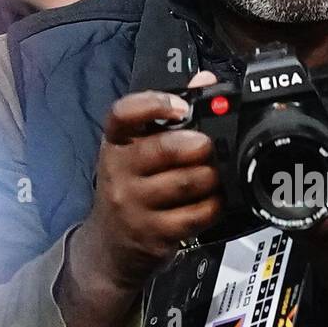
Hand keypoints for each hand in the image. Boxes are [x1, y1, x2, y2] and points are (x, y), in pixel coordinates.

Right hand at [74, 72, 222, 292]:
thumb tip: (205, 80)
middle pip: (163, 149)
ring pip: (185, 182)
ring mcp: (134, 205)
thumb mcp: (136, 151)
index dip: (154, 104)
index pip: (122, 114)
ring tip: (217, 173)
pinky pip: (195, 215)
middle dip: (198, 144)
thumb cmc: (131, 188)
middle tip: (210, 146)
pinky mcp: (154, 235)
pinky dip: (213, 204)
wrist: (110, 246)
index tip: (181, 107)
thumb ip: (169, 115)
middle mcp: (119, 172)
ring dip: (211, 175)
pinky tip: (214, 199)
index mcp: (115, 144)